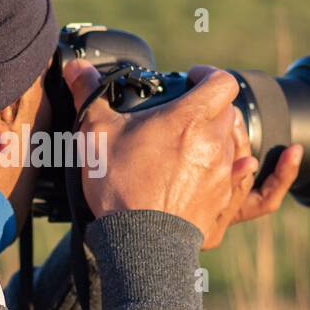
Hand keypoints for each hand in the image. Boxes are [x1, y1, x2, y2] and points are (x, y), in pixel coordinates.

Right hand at [64, 59, 291, 248]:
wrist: (140, 242)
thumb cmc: (120, 184)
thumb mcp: (96, 133)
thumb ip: (88, 94)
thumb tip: (74, 66)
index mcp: (191, 118)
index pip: (223, 82)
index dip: (209, 75)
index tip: (192, 80)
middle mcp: (215, 142)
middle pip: (230, 111)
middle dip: (213, 107)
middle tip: (187, 112)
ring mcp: (222, 173)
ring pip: (235, 144)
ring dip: (219, 137)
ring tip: (195, 141)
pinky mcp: (221, 201)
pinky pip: (235, 178)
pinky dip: (227, 169)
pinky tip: (214, 170)